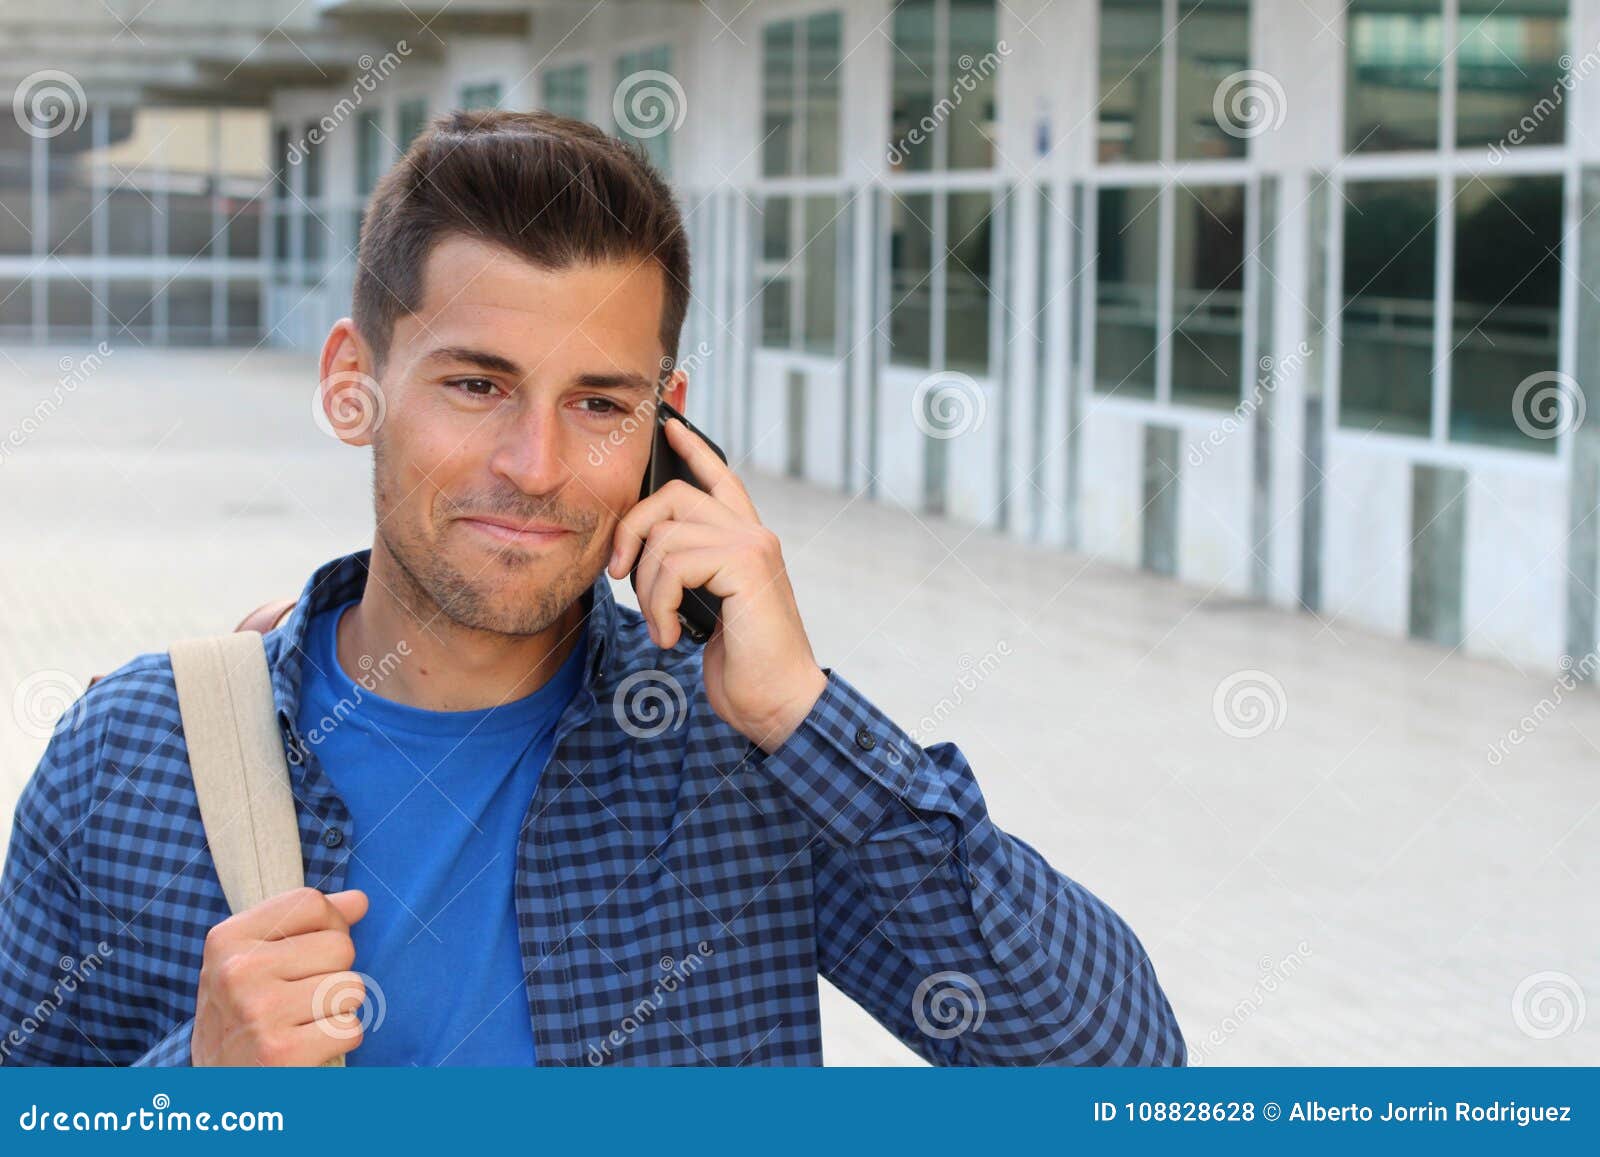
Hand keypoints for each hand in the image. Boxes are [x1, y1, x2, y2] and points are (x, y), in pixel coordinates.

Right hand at [192, 887, 369, 1065]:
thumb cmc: (244, 1017)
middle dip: (334, 974)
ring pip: (351, 987)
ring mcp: (258, 1011)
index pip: (312, 904)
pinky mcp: (281, 1052)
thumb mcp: (256, 961)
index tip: (309, 954)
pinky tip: (308, 1047)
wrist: (213, 1091)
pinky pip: (351, 1029)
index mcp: (227, 939)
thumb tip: (360, 900)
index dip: (329, 926)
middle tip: (300, 1000)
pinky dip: (339, 1041)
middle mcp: (238, 971)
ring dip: (338, 1010)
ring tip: (303, 1023)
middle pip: (340, 946)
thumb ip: (307, 924)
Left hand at [608, 417, 826, 753]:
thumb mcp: (707, 608)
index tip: (668, 426)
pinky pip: (673, 564)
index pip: (719, 477)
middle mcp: (753, 533)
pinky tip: (672, 635)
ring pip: (663, 535)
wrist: (777, 701)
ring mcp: (751, 545)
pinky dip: (659, 605)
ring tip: (660, 623)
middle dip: (630, 533)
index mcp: (746, 540)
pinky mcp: (745, 565)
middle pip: (671, 496)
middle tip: (619, 576)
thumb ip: (690, 571)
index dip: (692, 448)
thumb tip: (644, 550)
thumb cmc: (743, 663)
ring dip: (645, 588)